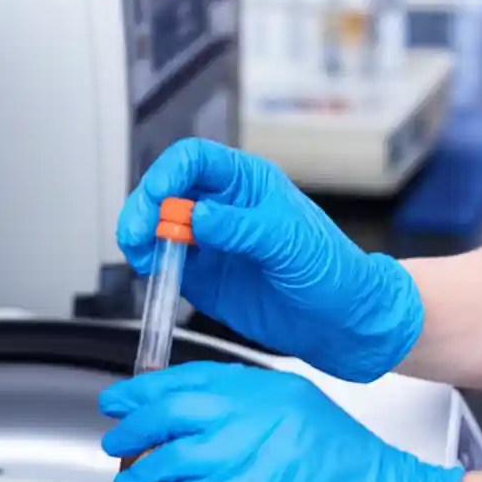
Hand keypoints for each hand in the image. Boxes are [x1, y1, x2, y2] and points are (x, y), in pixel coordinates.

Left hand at [99, 361, 463, 481]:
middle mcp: (260, 411)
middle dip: (135, 420)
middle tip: (115, 430)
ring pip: (173, 452)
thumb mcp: (304, 416)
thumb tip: (201, 422)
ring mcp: (253, 451)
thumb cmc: (356, 471)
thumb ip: (255, 412)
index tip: (127, 394)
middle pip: (176, 407)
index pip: (197, 376)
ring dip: (141, 465)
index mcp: (273, 386)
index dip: (151, 387)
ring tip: (128, 474)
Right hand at [117, 138, 422, 382]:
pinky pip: (167, 266)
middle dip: (145, 208)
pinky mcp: (204, 279)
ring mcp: (210, 244)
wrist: (343, 322)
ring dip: (142, 238)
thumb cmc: (332, 271)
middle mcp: (222, 208)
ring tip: (143, 257)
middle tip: (138, 233)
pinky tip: (155, 276)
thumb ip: (240, 227)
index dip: (169, 172)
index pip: (194, 159)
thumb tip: (196, 216)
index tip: (158, 195)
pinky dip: (152, 269)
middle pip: (166, 192)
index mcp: (246, 183)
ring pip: (158, 228)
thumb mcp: (289, 242)